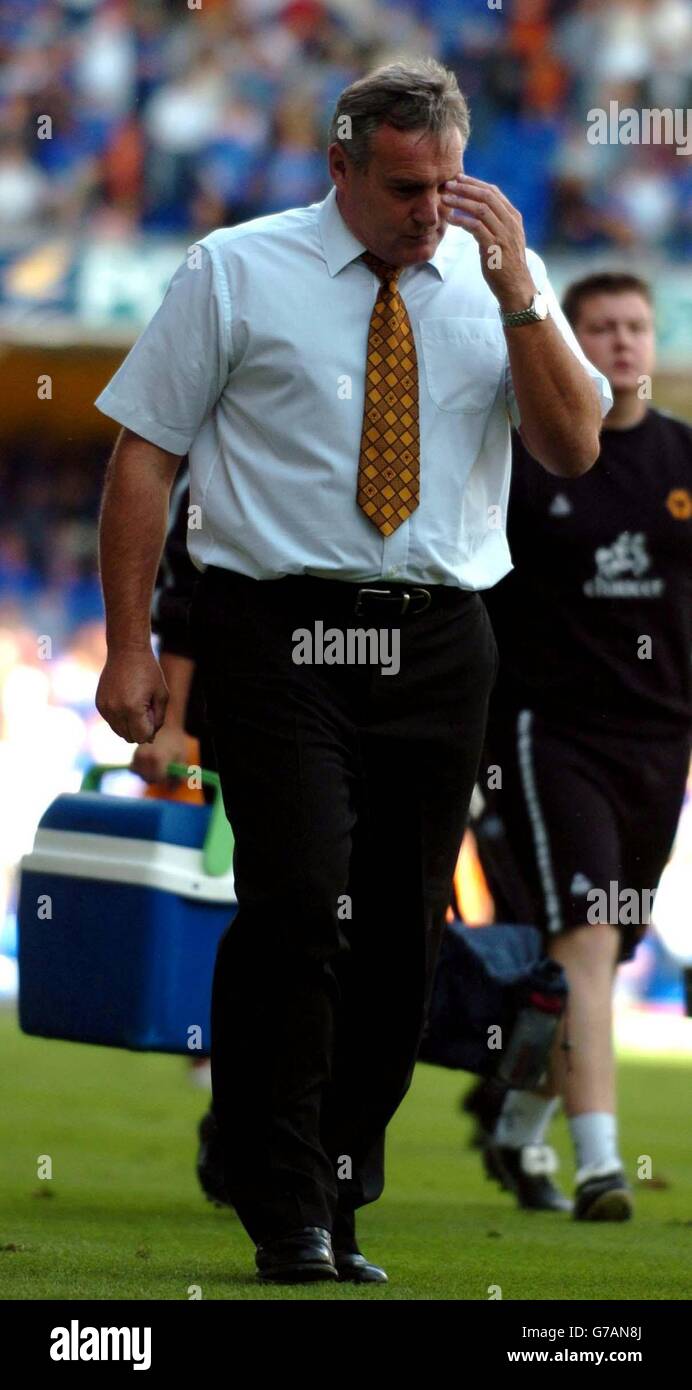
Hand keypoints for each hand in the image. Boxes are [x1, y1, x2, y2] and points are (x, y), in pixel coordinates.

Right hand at [95, 647, 168, 745]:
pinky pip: (111, 722)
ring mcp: (105, 708)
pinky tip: (126, 701)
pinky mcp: (99, 704)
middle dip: (140, 730)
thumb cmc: (149, 672)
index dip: (151, 731)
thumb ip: (158, 719)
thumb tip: (149, 739)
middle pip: (130, 737)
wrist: (127, 651)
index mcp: (132, 709)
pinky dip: (120, 719)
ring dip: (130, 726)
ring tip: (136, 705)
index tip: (153, 715)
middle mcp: (115, 711)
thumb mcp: (162, 695)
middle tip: (146, 708)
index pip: (142, 737)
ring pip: (119, 732)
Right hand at [131, 723, 188, 783]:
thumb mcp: (182, 759)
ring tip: (159, 764)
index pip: (159, 780)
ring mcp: (137, 756)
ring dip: (150, 775)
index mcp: (158, 758)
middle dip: (159, 779)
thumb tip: (172, 790)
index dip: (167, 780)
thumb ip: (178, 776)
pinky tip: (151, 763)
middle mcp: (145, 758)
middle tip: (166, 769)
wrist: (166, 727)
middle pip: (150, 780)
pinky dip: (142, 770)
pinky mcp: (133, 756)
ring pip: (142, 776)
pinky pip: (136, 771)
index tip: (172, 775)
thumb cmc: (176, 744)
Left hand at [441, 174, 534, 311]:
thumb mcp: (505, 238)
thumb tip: (477, 211)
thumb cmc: (507, 264)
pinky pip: (475, 227)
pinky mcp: (494, 247)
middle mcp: (510, 222)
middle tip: (448, 184)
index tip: (459, 179)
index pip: (493, 192)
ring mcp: (503, 234)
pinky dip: (461, 220)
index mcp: (513, 217)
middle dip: (465, 187)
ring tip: (445, 198)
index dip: (474, 183)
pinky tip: (450, 218)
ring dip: (460, 201)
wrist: (516, 287)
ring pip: (480, 209)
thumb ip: (495, 223)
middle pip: (486, 196)